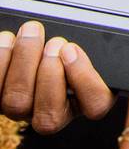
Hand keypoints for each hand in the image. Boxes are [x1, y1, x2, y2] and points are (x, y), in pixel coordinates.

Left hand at [0, 22, 115, 133]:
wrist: (34, 40)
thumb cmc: (67, 38)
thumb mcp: (92, 38)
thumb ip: (98, 41)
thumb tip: (97, 34)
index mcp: (86, 98)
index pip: (95, 106)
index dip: (84, 80)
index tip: (72, 49)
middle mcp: (53, 112)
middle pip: (49, 116)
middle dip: (50, 74)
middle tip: (53, 43)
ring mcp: (23, 109)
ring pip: (17, 104)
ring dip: (24, 63)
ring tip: (31, 32)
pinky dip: (0, 61)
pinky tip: (7, 39)